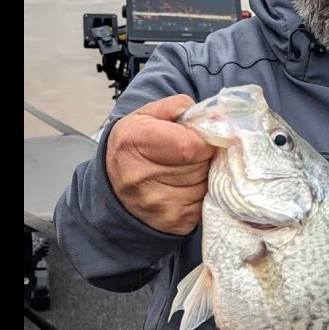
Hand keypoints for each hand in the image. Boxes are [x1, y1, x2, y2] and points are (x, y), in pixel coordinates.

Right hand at [105, 95, 214, 234]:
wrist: (115, 189)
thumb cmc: (135, 146)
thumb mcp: (146, 115)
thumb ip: (178, 107)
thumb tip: (213, 118)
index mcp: (133, 143)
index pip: (190, 145)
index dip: (205, 139)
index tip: (204, 136)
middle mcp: (141, 177)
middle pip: (201, 164)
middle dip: (204, 156)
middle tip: (191, 153)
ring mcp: (158, 205)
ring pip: (207, 183)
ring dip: (204, 174)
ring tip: (186, 169)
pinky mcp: (176, 223)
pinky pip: (207, 201)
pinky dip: (203, 192)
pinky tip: (187, 186)